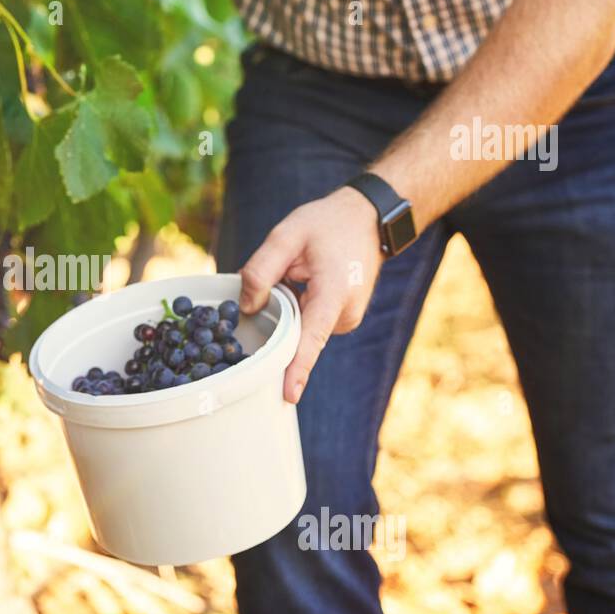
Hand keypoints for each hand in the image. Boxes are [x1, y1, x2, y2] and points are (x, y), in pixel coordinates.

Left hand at [238, 186, 382, 403]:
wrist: (369, 219)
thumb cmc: (327, 224)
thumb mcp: (286, 235)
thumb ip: (261, 271)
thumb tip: (246, 308)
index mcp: (333, 294)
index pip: (311, 338)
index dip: (298, 368)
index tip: (289, 395)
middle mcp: (344, 314)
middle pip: (298, 335)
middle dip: (276, 321)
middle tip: (280, 279)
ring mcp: (345, 320)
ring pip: (301, 329)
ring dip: (287, 311)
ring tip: (297, 273)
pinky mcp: (341, 319)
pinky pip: (309, 324)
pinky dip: (297, 310)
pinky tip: (301, 282)